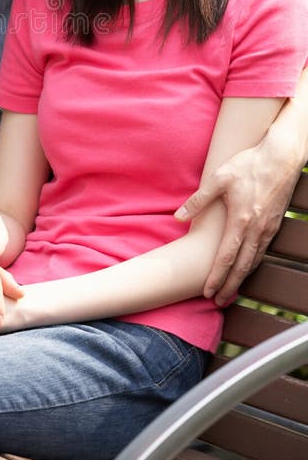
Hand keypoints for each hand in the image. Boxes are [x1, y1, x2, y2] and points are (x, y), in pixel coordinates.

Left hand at [175, 140, 297, 304]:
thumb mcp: (218, 178)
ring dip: (241, 278)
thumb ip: (198, 200)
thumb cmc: (248, 165)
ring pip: (254, 261)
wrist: (281, 158)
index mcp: (240, 220)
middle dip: (229, 286)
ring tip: (229, 290)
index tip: (207, 291)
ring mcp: (268, 228)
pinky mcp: (276, 224)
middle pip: (241, 267)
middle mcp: (256, 229)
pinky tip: (246, 267)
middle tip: (217, 301)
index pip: (225, 258)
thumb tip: (178, 217)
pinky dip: (253, 264)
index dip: (216, 277)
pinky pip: (262, 251)